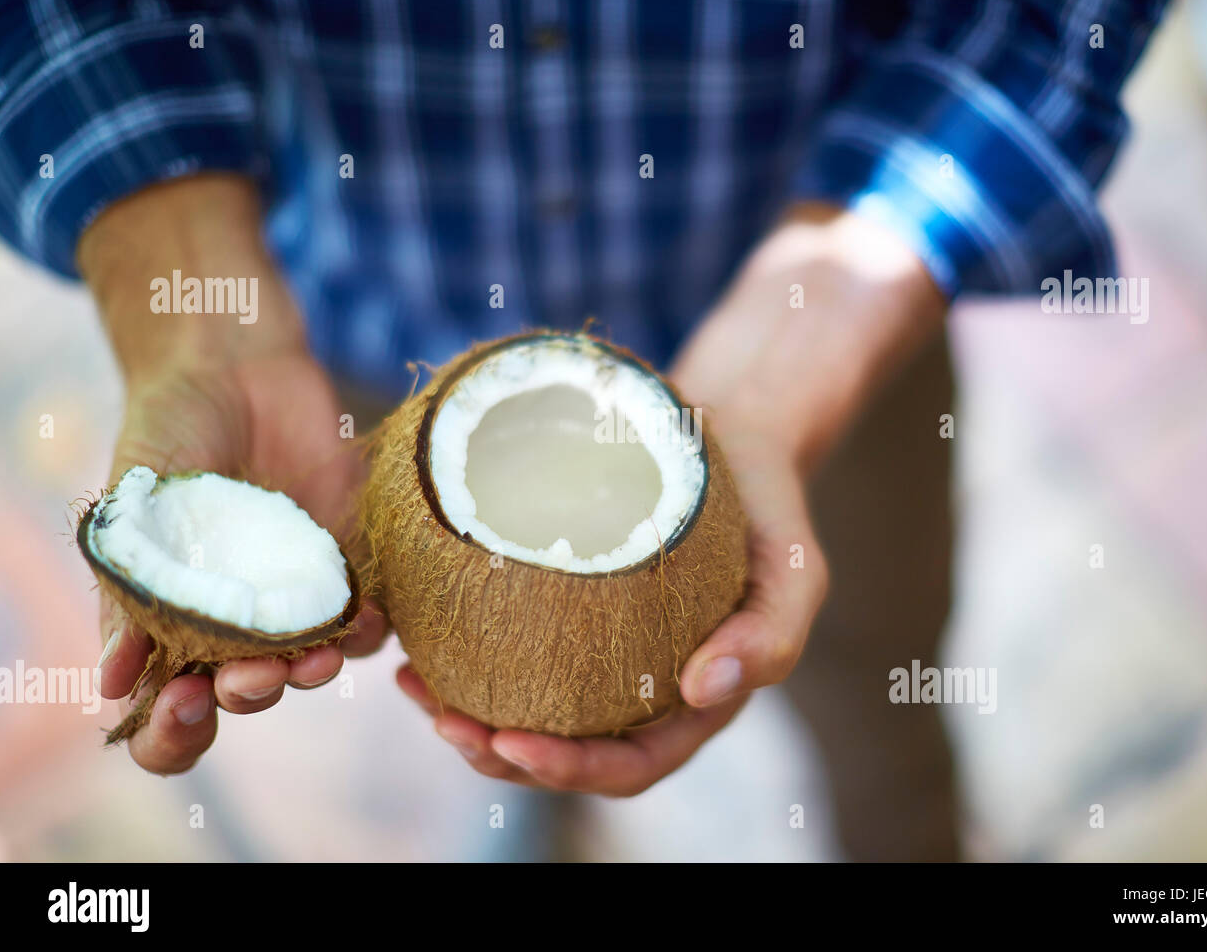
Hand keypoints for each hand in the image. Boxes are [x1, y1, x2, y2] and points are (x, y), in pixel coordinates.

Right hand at [97, 352, 386, 773]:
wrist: (235, 367)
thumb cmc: (168, 432)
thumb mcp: (133, 505)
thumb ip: (126, 589)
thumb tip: (112, 681)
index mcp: (170, 625)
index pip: (166, 715)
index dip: (171, 731)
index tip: (181, 702)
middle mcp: (234, 625)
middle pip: (244, 695)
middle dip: (248, 694)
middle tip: (252, 673)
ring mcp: (292, 599)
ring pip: (309, 668)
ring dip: (312, 675)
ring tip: (315, 661)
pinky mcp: (345, 566)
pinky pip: (366, 620)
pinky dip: (369, 630)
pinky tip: (368, 620)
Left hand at [396, 422, 825, 795]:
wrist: (735, 436)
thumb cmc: (767, 508)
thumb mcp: (793, 570)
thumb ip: (771, 636)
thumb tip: (702, 690)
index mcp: (691, 704)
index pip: (629, 765)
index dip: (568, 770)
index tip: (509, 741)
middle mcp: (637, 689)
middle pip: (563, 750)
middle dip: (496, 751)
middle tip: (442, 719)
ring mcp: (596, 652)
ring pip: (524, 707)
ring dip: (464, 713)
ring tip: (412, 686)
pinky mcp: (562, 606)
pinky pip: (506, 646)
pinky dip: (458, 652)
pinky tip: (416, 634)